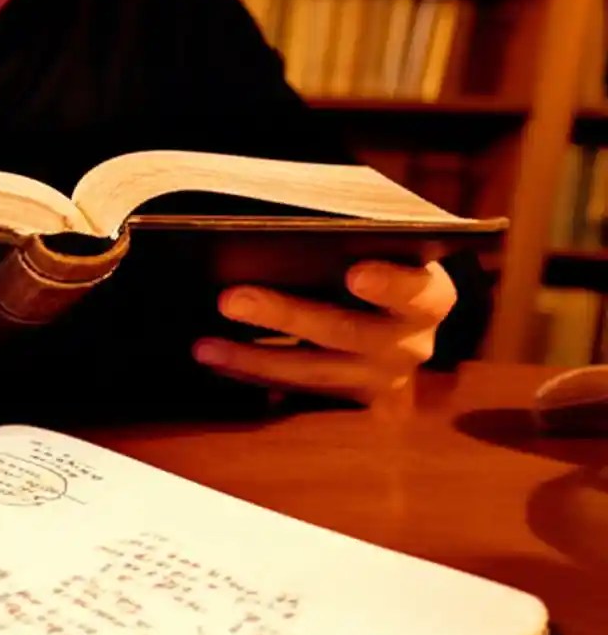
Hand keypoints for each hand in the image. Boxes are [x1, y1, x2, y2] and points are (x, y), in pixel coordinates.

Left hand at [192, 261, 456, 404]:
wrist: (395, 320)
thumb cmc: (379, 266)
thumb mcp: (378, 250)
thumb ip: (349, 243)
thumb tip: (278, 231)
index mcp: (429, 297)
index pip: (416, 290)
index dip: (389, 282)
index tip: (354, 273)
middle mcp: (411, 344)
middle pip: (347, 332)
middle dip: (284, 315)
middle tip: (231, 299)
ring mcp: (380, 381)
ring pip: (312, 372)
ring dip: (252, 359)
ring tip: (204, 346)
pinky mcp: (347, 404)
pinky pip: (294, 392)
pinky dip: (251, 375)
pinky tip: (215, 359)